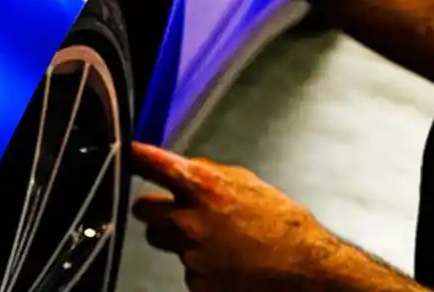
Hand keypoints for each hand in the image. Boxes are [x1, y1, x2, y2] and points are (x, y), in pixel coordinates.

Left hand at [130, 142, 341, 290]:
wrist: (308, 269)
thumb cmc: (283, 223)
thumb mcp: (246, 183)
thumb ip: (208, 174)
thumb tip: (181, 169)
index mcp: (203, 186)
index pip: (151, 163)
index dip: (134, 157)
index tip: (125, 155)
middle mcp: (189, 219)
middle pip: (142, 209)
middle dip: (155, 210)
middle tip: (177, 211)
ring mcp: (190, 254)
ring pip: (162, 240)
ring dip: (177, 238)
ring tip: (213, 240)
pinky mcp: (196, 282)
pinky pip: (185, 268)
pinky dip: (201, 266)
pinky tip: (226, 263)